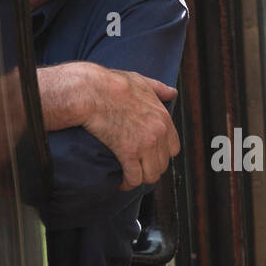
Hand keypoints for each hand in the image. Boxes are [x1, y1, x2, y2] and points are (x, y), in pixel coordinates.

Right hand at [78, 63, 179, 189]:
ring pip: (151, 175)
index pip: (173, 148)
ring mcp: (145, 145)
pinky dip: (127, 183)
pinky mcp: (128, 153)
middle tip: (137, 168)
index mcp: (163, 117)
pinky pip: (134, 178)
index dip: (161, 155)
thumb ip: (158, 89)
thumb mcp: (141, 81)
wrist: (92, 91)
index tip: (150, 156)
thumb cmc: (112, 84)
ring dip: (140, 178)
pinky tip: (121, 182)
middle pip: (163, 164)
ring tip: (130, 177)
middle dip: (150, 168)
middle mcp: (159, 133)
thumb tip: (171, 92)